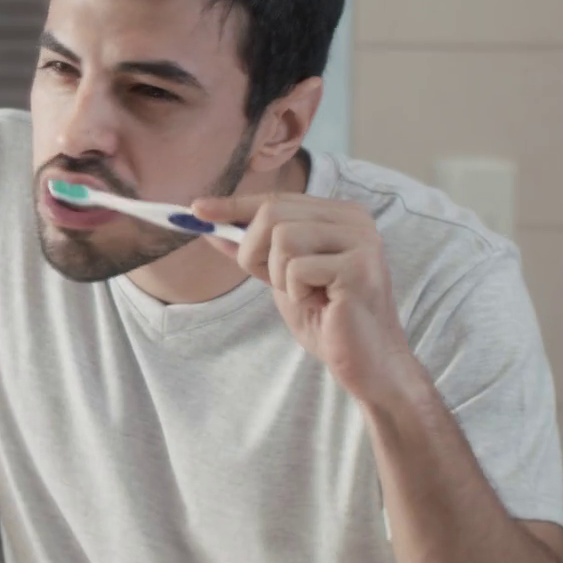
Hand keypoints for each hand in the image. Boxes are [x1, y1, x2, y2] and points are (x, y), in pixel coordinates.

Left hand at [189, 194, 425, 400]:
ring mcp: (361, 240)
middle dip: (257, 254)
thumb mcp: (281, 278)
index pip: (276, 200)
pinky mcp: (359, 266)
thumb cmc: (328, 320)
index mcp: (339, 214)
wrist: (366, 363)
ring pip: (282, 238)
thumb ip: (253, 250)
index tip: (196, 210)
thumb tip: (210, 229)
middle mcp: (354, 219)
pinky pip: (297, 269)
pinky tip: (322, 306)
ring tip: (307, 295)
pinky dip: (297, 294)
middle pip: (272, 214)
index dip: (233, 205)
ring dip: (279, 276)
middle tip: (279, 284)